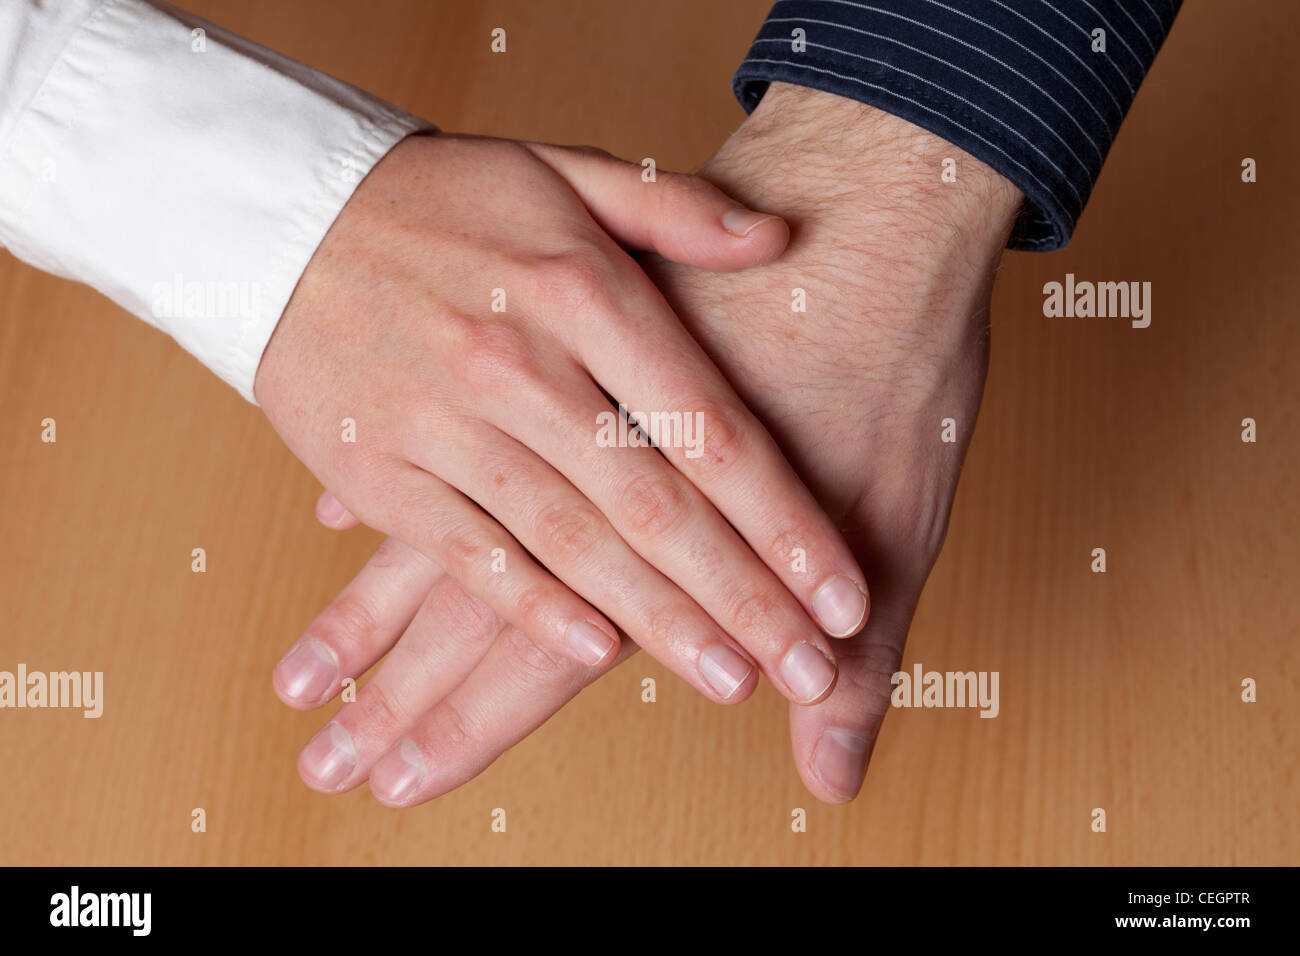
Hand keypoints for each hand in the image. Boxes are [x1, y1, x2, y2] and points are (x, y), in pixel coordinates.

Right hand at [274, 89, 1021, 804]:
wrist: (282, 212)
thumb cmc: (444, 200)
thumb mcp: (566, 173)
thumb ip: (678, 211)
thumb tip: (782, 237)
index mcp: (583, 290)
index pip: (708, 426)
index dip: (785, 518)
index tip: (842, 588)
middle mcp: (521, 363)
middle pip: (655, 503)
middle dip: (743, 595)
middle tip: (811, 666)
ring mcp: (445, 423)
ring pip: (574, 542)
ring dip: (659, 620)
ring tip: (733, 679)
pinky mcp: (380, 473)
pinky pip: (470, 553)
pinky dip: (534, 606)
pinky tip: (596, 651)